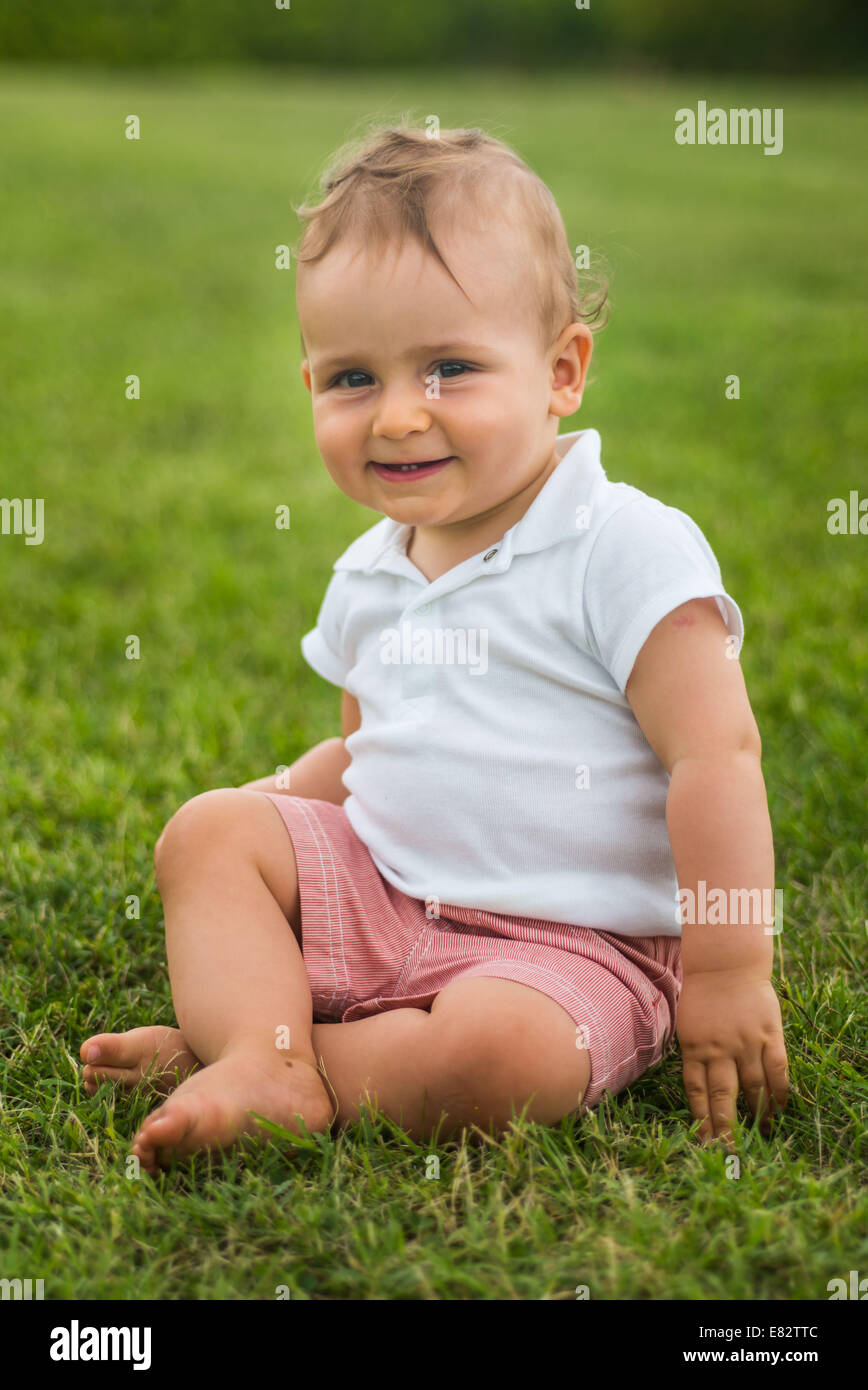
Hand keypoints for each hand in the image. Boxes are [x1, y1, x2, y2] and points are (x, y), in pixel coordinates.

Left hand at [675, 969, 788, 1147]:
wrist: (726, 964)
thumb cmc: (704, 996)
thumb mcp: (688, 1025)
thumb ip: (694, 1055)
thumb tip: (699, 1089)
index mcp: (694, 1048)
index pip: (696, 1092)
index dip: (700, 1119)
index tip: (704, 1142)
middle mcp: (719, 1049)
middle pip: (722, 1097)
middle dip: (726, 1128)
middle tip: (730, 1151)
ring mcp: (746, 1043)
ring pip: (753, 1088)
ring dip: (758, 1114)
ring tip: (762, 1132)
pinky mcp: (769, 1035)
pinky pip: (776, 1070)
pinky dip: (779, 1092)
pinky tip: (780, 1107)